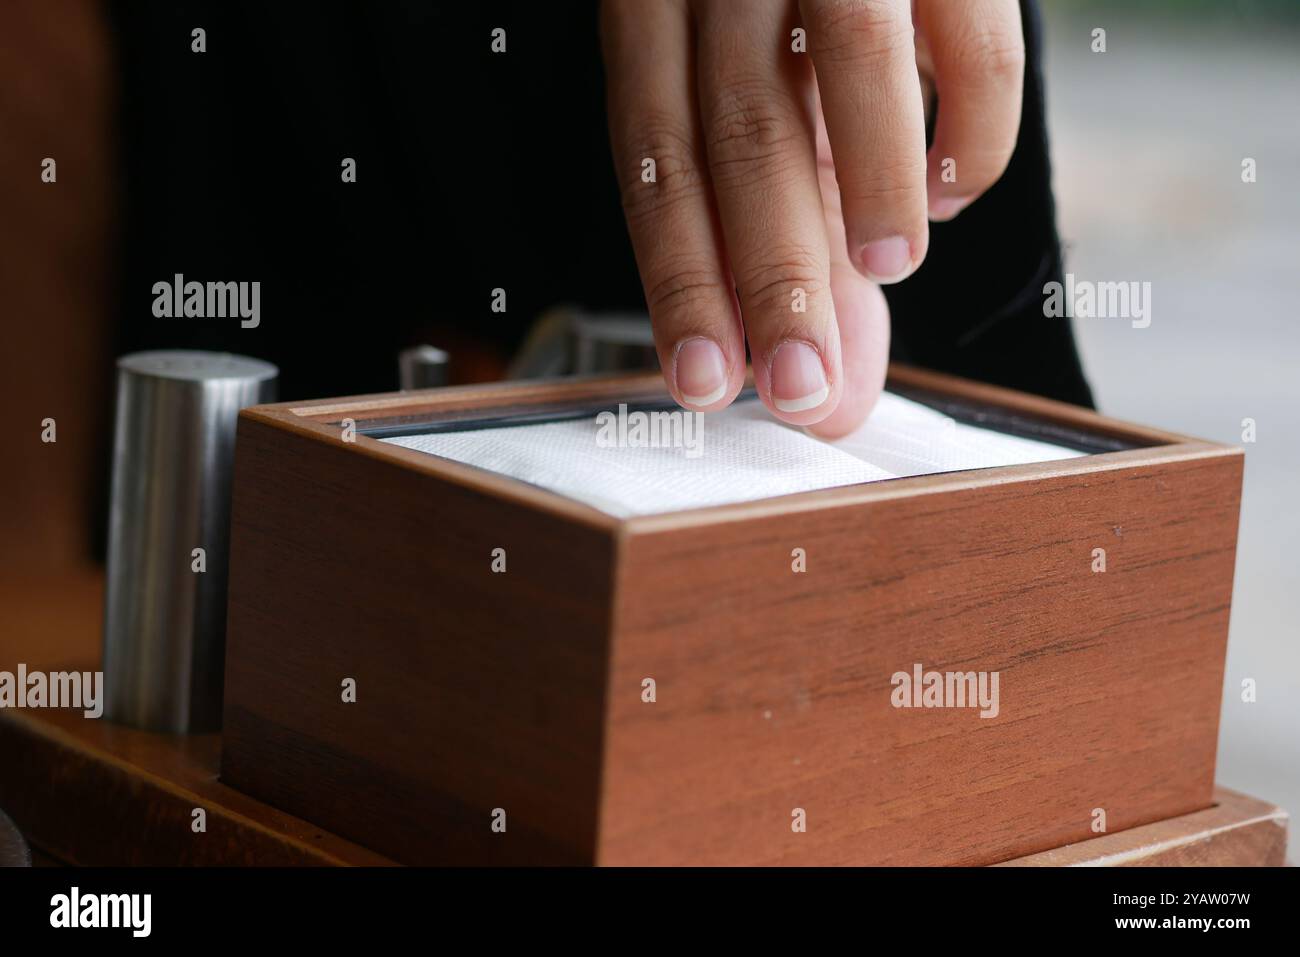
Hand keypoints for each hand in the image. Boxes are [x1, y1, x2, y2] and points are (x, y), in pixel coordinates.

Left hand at [601, 0, 1024, 434]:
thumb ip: (800, 256)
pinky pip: (979, 42)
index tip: (704, 384)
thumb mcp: (776, 126)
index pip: (659, 160)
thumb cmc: (801, 30)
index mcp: (660, 13)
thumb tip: (832, 407)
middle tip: (799, 386)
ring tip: (889, 267)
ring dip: (873, 186)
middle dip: (773, 276)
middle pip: (743, 126)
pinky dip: (972, 133)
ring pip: (850, 55)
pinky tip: (947, 191)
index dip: (680, 279)